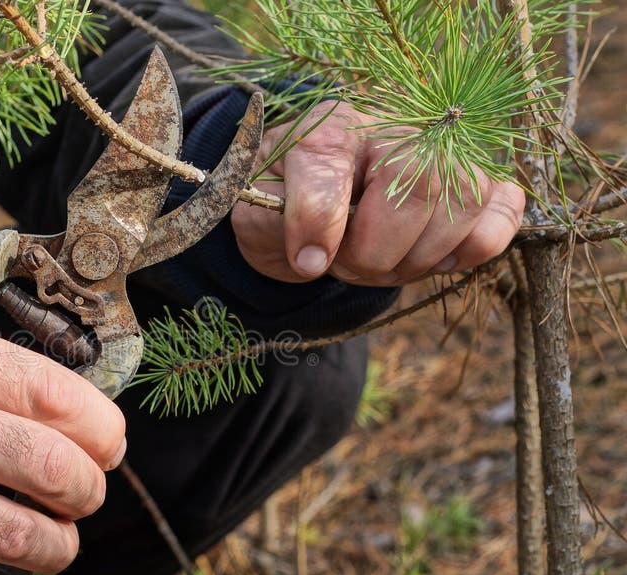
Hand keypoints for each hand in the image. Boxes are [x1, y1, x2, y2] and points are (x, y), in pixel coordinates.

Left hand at [231, 101, 524, 284]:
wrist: (315, 205)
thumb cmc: (287, 205)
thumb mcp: (256, 212)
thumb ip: (270, 224)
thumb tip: (315, 258)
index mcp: (329, 126)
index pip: (329, 164)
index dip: (318, 223)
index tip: (307, 262)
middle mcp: (394, 125)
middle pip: (417, 184)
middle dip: (376, 251)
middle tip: (348, 266)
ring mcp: (445, 150)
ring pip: (463, 201)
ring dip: (416, 257)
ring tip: (382, 261)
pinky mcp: (480, 183)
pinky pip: (501, 215)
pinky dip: (469, 250)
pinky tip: (428, 256)